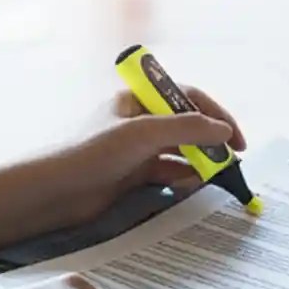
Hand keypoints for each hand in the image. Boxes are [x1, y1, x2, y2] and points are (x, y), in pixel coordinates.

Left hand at [62, 86, 248, 222]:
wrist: (53, 191)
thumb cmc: (92, 152)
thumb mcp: (144, 134)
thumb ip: (187, 130)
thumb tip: (224, 131)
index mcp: (137, 98)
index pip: (188, 97)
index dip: (216, 114)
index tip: (235, 138)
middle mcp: (138, 119)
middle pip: (186, 124)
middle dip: (210, 139)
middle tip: (232, 159)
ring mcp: (135, 147)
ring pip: (179, 150)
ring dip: (199, 159)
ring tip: (215, 173)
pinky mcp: (132, 173)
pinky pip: (167, 170)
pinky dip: (183, 176)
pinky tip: (193, 184)